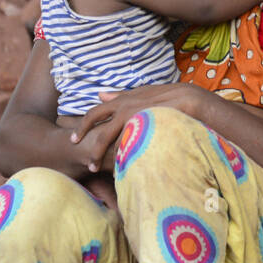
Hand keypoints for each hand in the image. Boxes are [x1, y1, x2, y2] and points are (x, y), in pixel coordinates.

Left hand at [69, 84, 210, 172]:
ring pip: (110, 139)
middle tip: (83, 158)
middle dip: (87, 141)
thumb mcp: (141, 94)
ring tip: (97, 168)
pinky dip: (122, 157)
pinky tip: (119, 168)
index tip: (73, 139)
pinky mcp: (142, 126)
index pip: (95, 113)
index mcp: (123, 100)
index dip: (83, 126)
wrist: (189, 99)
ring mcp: (133, 116)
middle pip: (96, 125)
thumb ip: (121, 96)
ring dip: (101, 154)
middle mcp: (124, 106)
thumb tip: (100, 95)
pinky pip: (128, 145)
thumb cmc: (167, 98)